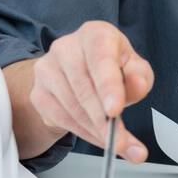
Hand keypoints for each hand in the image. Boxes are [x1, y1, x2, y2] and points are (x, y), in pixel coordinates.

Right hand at [27, 21, 153, 160]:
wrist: (80, 72)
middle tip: (123, 143)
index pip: (100, 58)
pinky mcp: (38, 93)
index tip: (115, 110)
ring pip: (72, 108)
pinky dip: (84, 134)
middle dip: (105, 121)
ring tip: (118, 143)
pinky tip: (100, 138)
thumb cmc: (112, 67)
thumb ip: (139, 77)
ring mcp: (47, 69)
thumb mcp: (134, 69)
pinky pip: (62, 119)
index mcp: (95, 34)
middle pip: (84, 88)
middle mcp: (66, 47)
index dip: (108, 86)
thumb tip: (138, 84)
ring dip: (97, 131)